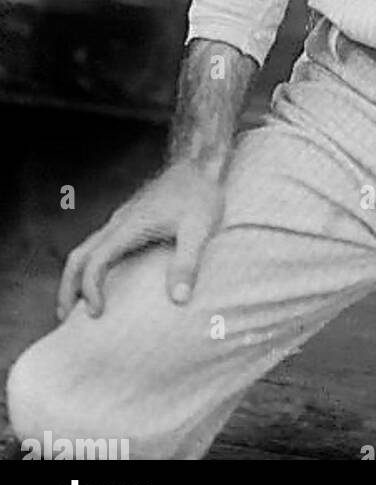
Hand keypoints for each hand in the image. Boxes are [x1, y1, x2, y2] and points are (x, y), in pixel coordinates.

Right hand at [56, 160, 225, 321]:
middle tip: (64, 319)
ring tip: (77, 307)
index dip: (90, 288)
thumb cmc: (201, 195)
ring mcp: (122, 220)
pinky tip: (104, 280)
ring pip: (86, 249)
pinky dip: (90, 265)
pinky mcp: (129, 220)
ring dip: (76, 277)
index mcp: (130, 227)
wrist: (200, 164)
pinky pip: (100, 244)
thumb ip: (187, 264)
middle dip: (68, 287)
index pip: (95, 260)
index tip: (96, 313)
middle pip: (78, 256)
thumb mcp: (199, 229)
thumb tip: (179, 301)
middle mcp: (119, 223)